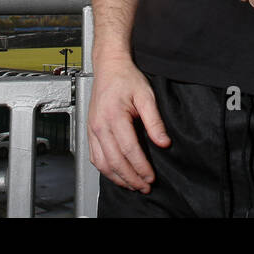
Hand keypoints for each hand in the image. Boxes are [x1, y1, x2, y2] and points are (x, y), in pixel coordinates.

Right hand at [87, 56, 169, 192]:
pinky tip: (117, 174)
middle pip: (114, 161)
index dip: (140, 167)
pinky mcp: (91, 131)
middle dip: (131, 178)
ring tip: (133, 185)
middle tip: (145, 186)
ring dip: (118, 178)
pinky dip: (106, 170)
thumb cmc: (126, 78)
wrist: (109, 67)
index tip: (151, 177)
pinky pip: (95, 157)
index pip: (128, 150)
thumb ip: (154, 121)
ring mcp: (93, 129)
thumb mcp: (146, 96)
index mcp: (113, 116)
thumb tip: (163, 142)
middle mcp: (99, 125)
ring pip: (102, 163)